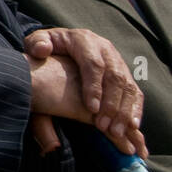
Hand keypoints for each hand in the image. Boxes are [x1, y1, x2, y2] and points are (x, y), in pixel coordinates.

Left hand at [25, 28, 145, 156]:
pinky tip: (132, 126)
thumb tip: (42, 50)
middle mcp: (105, 49)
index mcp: (84, 40)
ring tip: (116, 132)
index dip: (94, 87)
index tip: (91, 109)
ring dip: (124, 111)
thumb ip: (36, 43)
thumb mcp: (37, 41)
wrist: (62, 41)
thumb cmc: (47, 46)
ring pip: (128, 86)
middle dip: (111, 104)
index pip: (94, 64)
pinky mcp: (125, 73)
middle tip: (104, 127)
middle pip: (115, 77)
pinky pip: (135, 91)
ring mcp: (117, 61)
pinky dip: (135, 109)